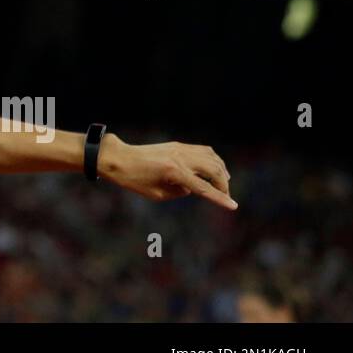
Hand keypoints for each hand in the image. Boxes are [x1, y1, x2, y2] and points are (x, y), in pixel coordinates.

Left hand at [100, 136, 236, 209]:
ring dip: (221, 171)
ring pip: (212, 157)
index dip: (220, 199)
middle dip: (223, 185)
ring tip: (223, 184)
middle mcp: (180, 158)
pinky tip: (214, 169)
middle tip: (225, 197)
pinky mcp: (177, 145)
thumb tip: (194, 187)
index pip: (203, 188)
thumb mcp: (158, 194)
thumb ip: (180, 192)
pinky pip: (203, 150)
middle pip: (213, 170)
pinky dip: (213, 160)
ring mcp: (179, 149)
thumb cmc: (134, 180)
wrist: (119, 158)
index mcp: (174, 172)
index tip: (233, 206)